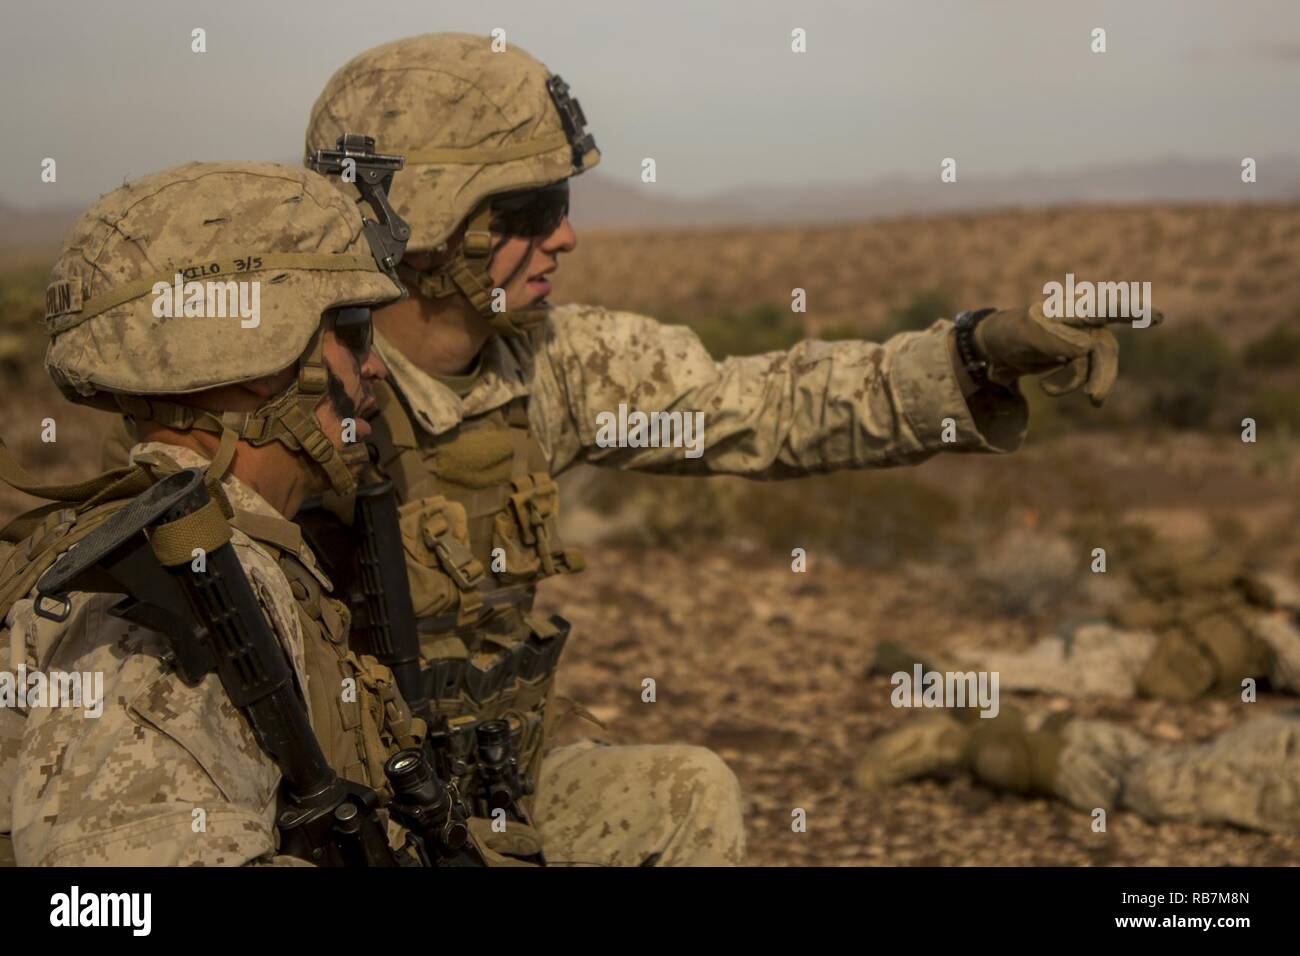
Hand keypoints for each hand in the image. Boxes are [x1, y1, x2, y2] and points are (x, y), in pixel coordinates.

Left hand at [972, 302, 1163, 405]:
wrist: (996, 348)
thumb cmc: (1011, 334)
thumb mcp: (1025, 337)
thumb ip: (1053, 340)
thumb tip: (1087, 348)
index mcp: (1069, 309)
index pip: (1102, 308)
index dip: (1128, 313)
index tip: (1157, 318)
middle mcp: (1081, 320)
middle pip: (1104, 347)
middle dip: (1103, 373)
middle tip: (1095, 399)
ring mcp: (1081, 337)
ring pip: (1099, 362)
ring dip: (1092, 382)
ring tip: (1085, 400)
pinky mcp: (1077, 354)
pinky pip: (1085, 372)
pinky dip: (1070, 384)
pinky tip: (1045, 388)